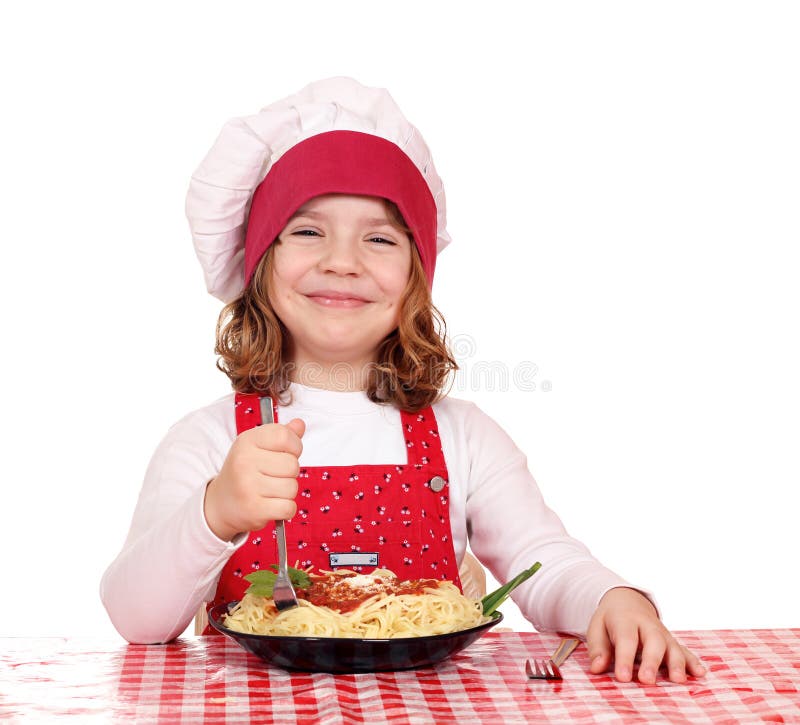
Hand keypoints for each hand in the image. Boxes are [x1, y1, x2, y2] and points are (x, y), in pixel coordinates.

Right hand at [204, 418, 305, 540]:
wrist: (220, 504)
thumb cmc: (244, 472)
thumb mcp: (257, 447)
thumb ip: (281, 435)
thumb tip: (300, 424)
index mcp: (247, 441)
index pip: (284, 436)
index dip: (294, 446)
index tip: (285, 453)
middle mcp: (244, 461)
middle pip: (292, 465)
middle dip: (290, 473)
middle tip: (272, 476)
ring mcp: (247, 486)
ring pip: (292, 487)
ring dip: (287, 493)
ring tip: (269, 491)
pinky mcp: (253, 509)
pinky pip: (288, 508)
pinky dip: (285, 509)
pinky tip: (271, 505)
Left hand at [586, 587, 705, 684]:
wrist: (627, 599)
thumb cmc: (610, 620)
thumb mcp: (597, 627)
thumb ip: (598, 648)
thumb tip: (596, 668)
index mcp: (625, 620)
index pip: (626, 639)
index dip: (624, 659)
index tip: (623, 678)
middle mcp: (647, 625)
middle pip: (653, 641)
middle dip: (652, 661)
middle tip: (647, 680)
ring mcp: (662, 632)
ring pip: (672, 646)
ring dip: (677, 663)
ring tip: (678, 680)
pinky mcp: (672, 640)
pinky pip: (684, 649)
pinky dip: (692, 661)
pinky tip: (700, 673)